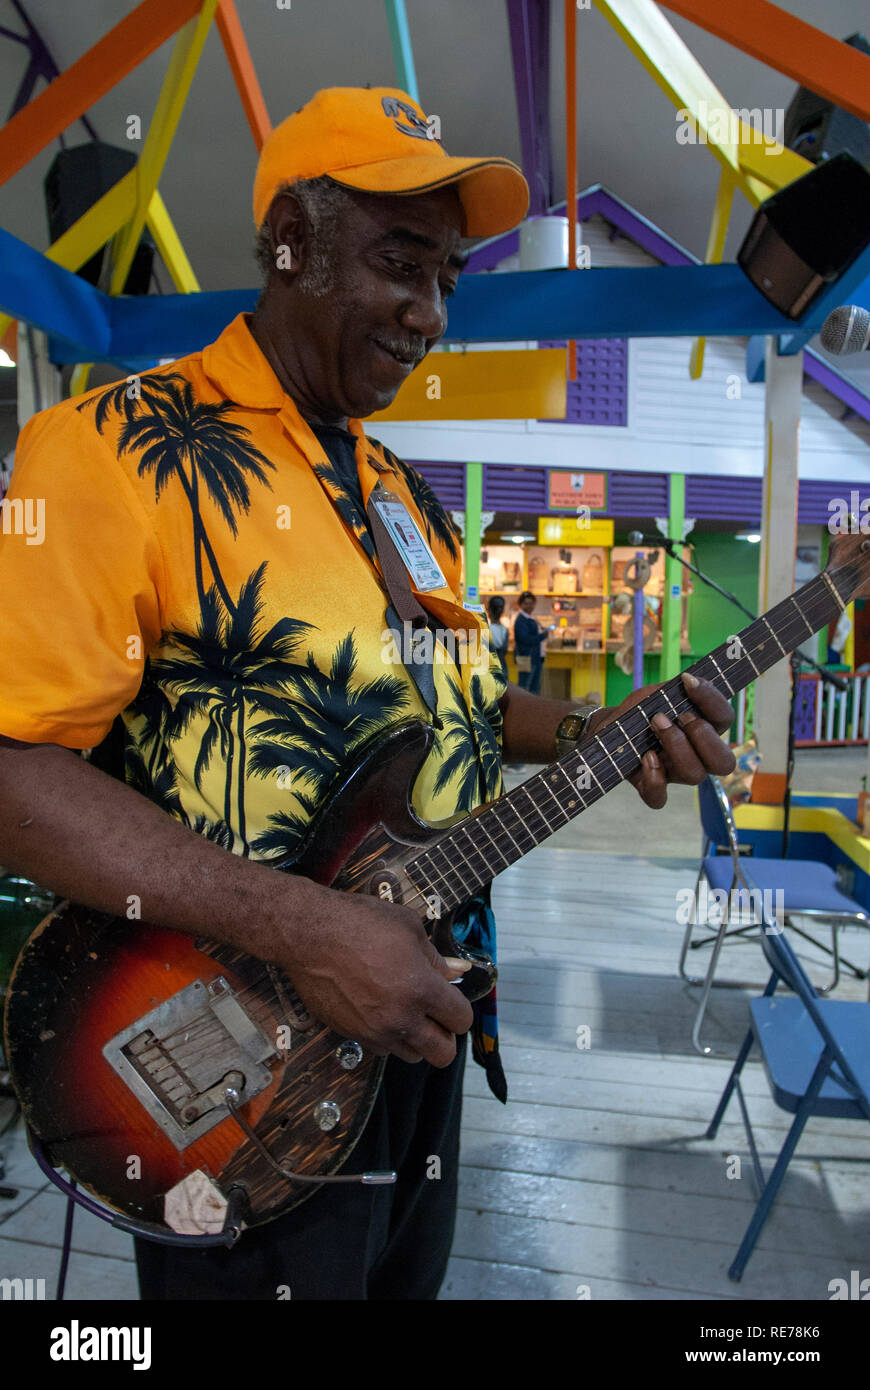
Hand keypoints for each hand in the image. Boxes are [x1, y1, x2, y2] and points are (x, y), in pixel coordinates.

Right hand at [278, 882, 473, 1066]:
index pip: (461, 1019)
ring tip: (406, 1011)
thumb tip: (457, 972)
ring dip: (416, 1038)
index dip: (460, 1009)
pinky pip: (381, 1048)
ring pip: (411, 1055)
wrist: (309, 934)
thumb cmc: (359, 922)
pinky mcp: (351, 1034)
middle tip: (436, 1016)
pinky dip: (387, 1036)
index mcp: (421, 989)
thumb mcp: (408, 928)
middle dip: (445, 1036)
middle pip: (442, 1054)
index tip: (451, 999)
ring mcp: (374, 1031)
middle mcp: (401, 1018)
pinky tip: (380, 1010)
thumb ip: (436, 957)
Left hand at [594, 672, 735, 808]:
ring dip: (678, 747)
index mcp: (705, 727)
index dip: (713, 700)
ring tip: (656, 723)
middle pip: (723, 762)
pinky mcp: (650, 786)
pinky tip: (646, 757)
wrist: (609, 726)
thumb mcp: (656, 693)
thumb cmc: (640, 710)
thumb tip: (689, 683)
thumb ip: (674, 691)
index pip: (725, 718)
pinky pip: (659, 798)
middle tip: (680, 716)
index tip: (688, 681)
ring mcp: (675, 773)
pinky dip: (654, 779)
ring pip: (695, 775)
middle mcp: (697, 755)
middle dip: (703, 735)